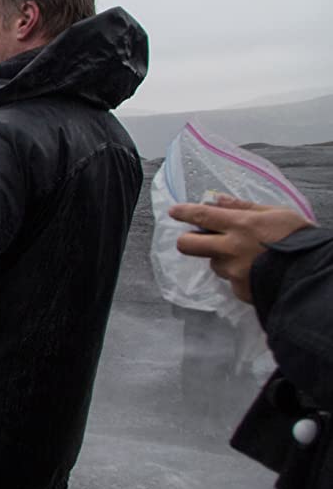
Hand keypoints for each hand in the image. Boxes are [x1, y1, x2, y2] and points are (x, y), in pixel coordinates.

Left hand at [170, 196, 312, 302]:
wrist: (313, 274)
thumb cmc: (299, 239)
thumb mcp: (277, 213)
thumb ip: (244, 206)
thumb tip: (217, 199)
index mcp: (240, 224)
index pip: (201, 215)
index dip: (184, 212)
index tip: (174, 212)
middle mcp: (231, 248)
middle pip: (188, 245)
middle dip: (187, 241)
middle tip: (196, 239)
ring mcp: (233, 271)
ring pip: (214, 263)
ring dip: (222, 259)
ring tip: (248, 257)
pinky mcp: (239, 289)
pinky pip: (230, 280)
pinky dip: (239, 276)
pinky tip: (257, 272)